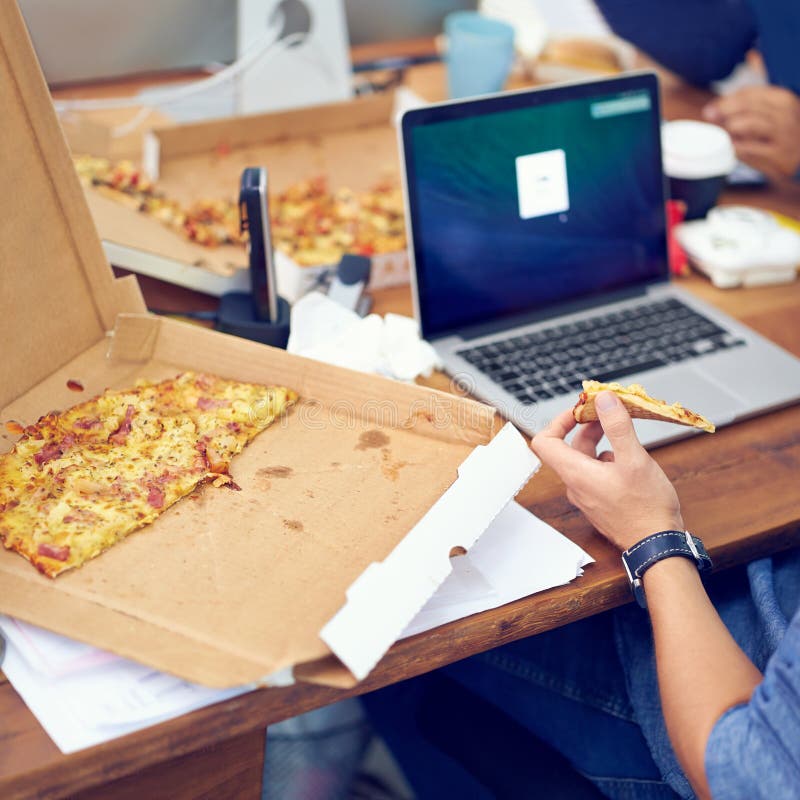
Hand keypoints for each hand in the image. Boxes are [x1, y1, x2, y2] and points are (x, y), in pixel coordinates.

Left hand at [531, 392, 682, 550]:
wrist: (656, 545)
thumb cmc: (646, 508)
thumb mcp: (635, 459)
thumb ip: (617, 427)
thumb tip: (604, 400)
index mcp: (576, 473)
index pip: (545, 442)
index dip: (559, 421)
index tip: (580, 411)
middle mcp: (576, 485)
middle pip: (569, 448)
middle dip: (587, 427)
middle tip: (608, 414)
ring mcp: (587, 496)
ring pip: (585, 461)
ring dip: (600, 443)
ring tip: (623, 433)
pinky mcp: (599, 502)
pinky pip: (595, 475)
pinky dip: (608, 461)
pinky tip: (629, 460)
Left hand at [703, 86, 799, 180]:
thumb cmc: (779, 136)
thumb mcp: (768, 115)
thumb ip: (744, 109)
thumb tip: (710, 111)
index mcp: (783, 99)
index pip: (750, 93)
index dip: (726, 100)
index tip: (710, 109)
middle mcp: (787, 113)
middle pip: (748, 106)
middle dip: (724, 110)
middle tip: (709, 117)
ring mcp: (785, 134)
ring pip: (751, 124)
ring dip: (732, 127)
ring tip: (726, 132)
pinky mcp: (780, 155)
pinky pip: (751, 149)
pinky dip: (737, 148)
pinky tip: (732, 148)